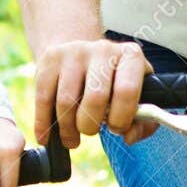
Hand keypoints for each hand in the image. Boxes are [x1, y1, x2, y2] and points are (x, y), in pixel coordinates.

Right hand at [34, 38, 157, 149]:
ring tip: (71, 137)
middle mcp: (103, 49)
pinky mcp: (51, 57)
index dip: (121, 118)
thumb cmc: (115, 83)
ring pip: (66, 101)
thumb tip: (128, 136)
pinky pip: (44, 98)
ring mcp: (74, 51)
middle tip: (91, 131)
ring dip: (67, 129)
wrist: (84, 54)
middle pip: (95, 98)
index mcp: (130, 56)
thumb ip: (143, 122)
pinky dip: (44, 123)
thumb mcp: (138, 96)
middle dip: (91, 126)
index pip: (127, 91)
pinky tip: (46, 136)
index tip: (116, 128)